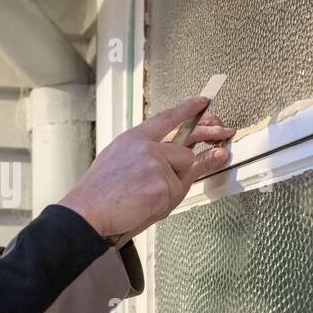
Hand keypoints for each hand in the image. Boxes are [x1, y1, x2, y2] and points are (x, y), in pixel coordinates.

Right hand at [58, 98, 234, 242]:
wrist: (87, 210)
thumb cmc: (99, 192)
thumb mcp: (119, 160)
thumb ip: (145, 154)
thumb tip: (173, 155)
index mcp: (134, 138)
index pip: (167, 118)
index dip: (187, 109)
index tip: (203, 103)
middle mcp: (147, 147)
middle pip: (187, 145)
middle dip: (210, 136)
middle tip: (224, 132)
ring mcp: (156, 164)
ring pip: (184, 171)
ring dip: (173, 184)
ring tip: (148, 195)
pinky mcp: (163, 185)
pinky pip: (178, 191)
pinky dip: (166, 200)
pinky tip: (146, 203)